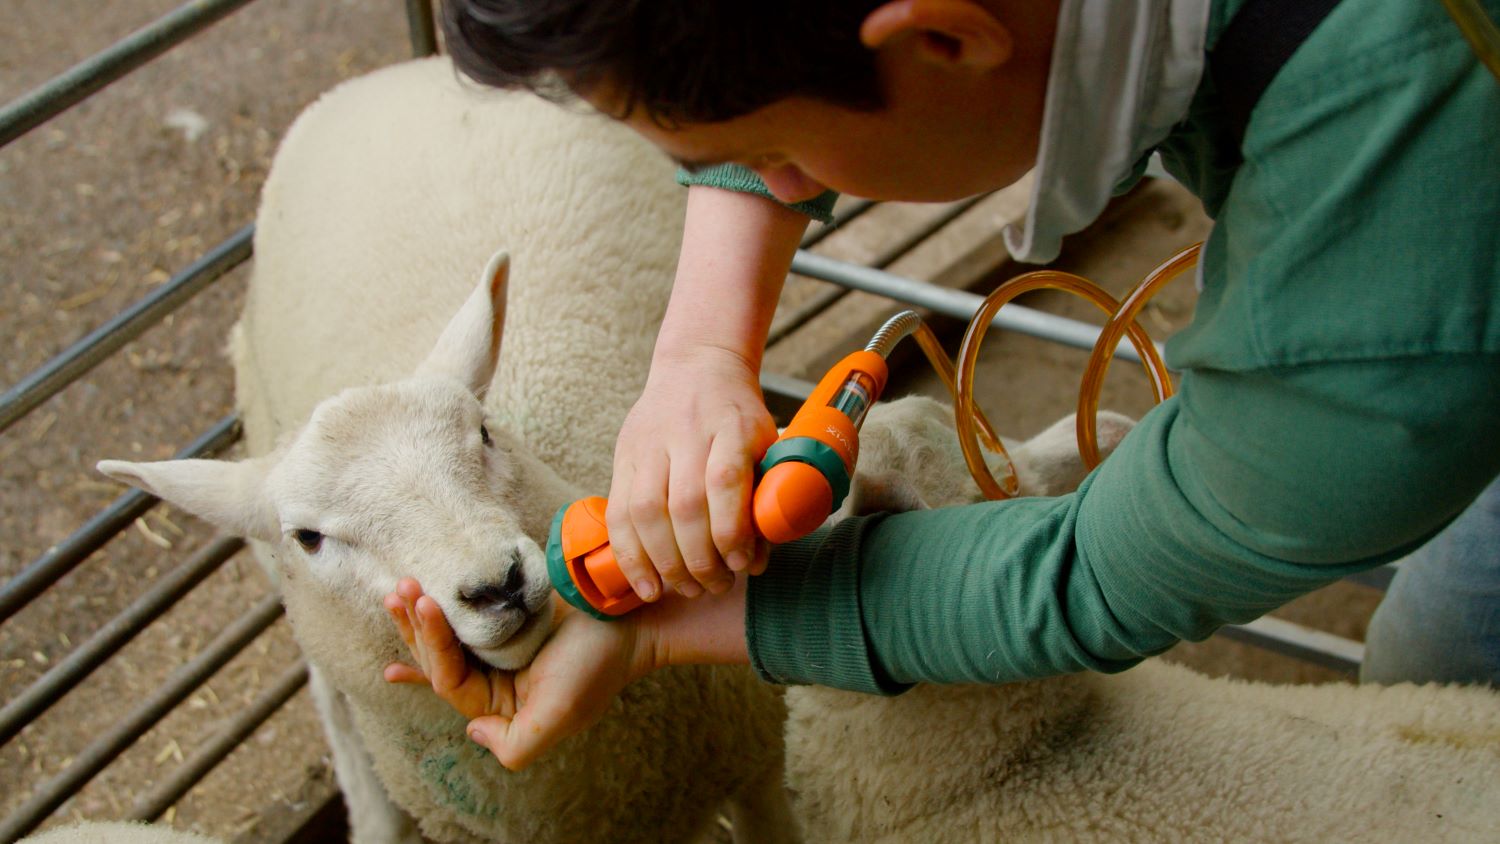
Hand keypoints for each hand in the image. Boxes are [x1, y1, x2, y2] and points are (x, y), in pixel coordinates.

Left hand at [383, 577, 653, 769]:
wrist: (629, 621)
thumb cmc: (597, 666)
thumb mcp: (559, 714)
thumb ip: (517, 745)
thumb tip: (472, 731)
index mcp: (502, 710)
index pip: (452, 682)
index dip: (433, 646)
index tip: (426, 604)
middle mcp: (495, 684)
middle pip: (439, 661)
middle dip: (415, 628)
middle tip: (399, 590)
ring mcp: (500, 652)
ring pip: (447, 640)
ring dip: (418, 618)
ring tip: (396, 591)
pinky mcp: (507, 622)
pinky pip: (465, 620)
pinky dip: (438, 616)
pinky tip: (411, 611)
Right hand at [606, 348, 775, 602]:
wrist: (696, 368)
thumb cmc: (738, 418)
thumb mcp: (766, 443)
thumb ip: (764, 497)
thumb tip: (756, 561)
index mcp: (730, 426)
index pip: (724, 481)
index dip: (731, 530)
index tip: (742, 564)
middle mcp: (685, 433)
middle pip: (684, 504)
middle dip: (700, 559)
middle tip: (716, 586)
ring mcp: (648, 445)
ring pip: (646, 512)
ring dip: (665, 563)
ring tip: (687, 589)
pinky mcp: (622, 457)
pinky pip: (618, 514)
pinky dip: (630, 556)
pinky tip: (647, 585)